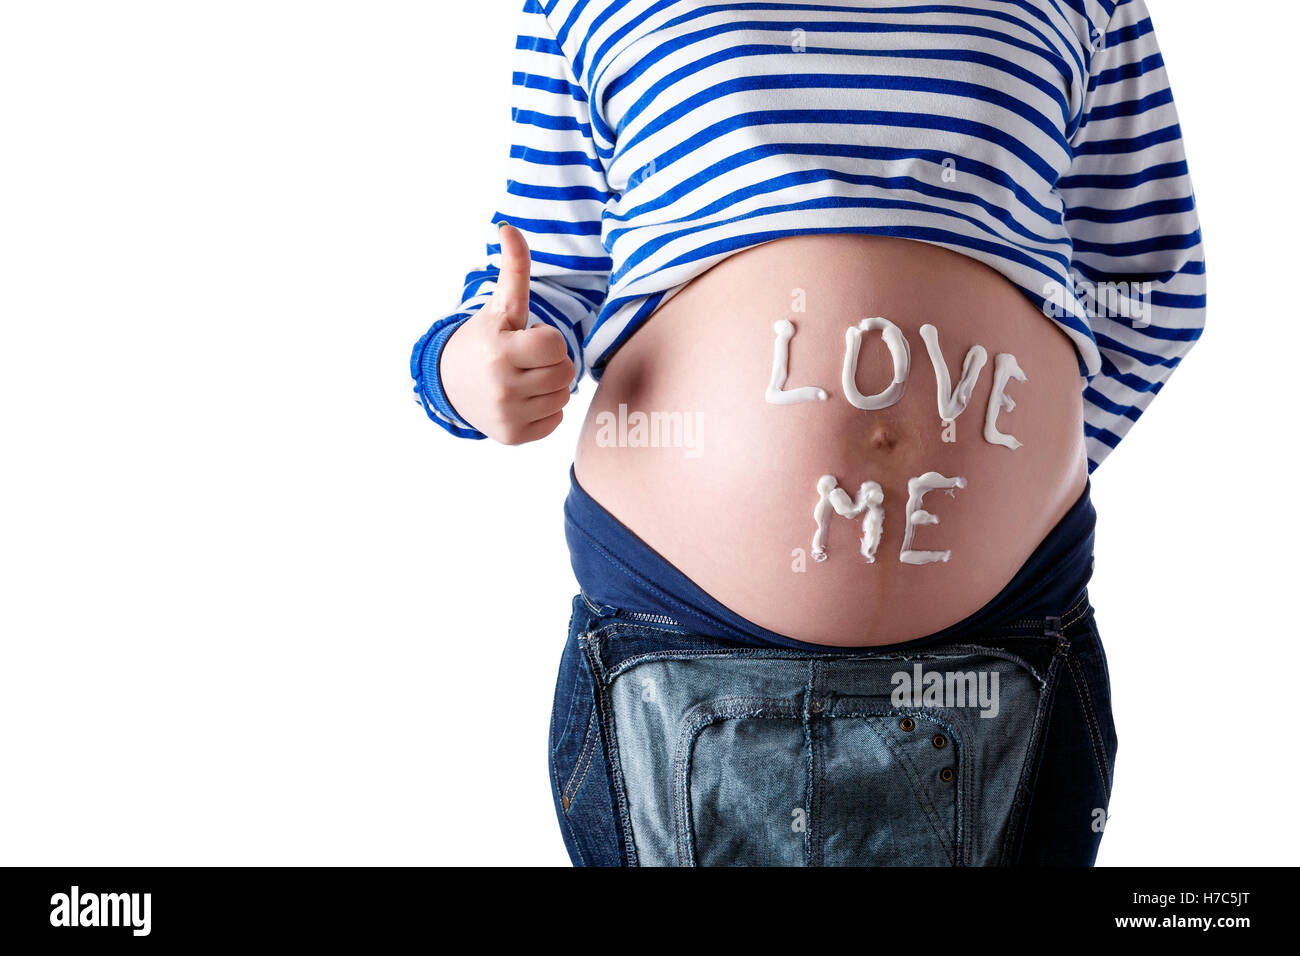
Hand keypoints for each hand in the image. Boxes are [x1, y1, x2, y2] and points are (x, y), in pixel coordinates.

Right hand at [439, 223, 574, 443]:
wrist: (449, 383)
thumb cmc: (484, 340)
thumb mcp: (500, 306)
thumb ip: (513, 269)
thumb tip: (509, 227)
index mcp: (499, 350)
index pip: (557, 344)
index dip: (546, 338)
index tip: (525, 338)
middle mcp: (502, 386)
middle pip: (565, 372)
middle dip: (551, 362)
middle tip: (525, 359)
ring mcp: (506, 415)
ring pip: (562, 397)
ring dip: (550, 386)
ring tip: (522, 378)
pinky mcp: (512, 437)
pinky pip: (555, 420)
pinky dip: (544, 410)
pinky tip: (521, 399)